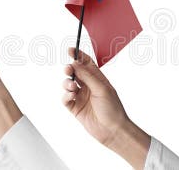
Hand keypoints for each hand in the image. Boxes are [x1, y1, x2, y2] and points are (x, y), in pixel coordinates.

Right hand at [62, 48, 149, 168]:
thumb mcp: (102, 88)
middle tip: (68, 69)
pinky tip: (71, 96)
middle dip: (69, 69)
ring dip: (67, 83)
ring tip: (72, 87)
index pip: (86, 63)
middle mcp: (88, 86)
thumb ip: (87, 76)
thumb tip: (76, 64)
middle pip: (75, 72)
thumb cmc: (113, 109)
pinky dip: (65, 95)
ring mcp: (81, 97)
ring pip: (68, 84)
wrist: (112, 130)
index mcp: (97, 79)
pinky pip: (65, 98)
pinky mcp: (75, 108)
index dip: (78, 55)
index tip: (71, 50)